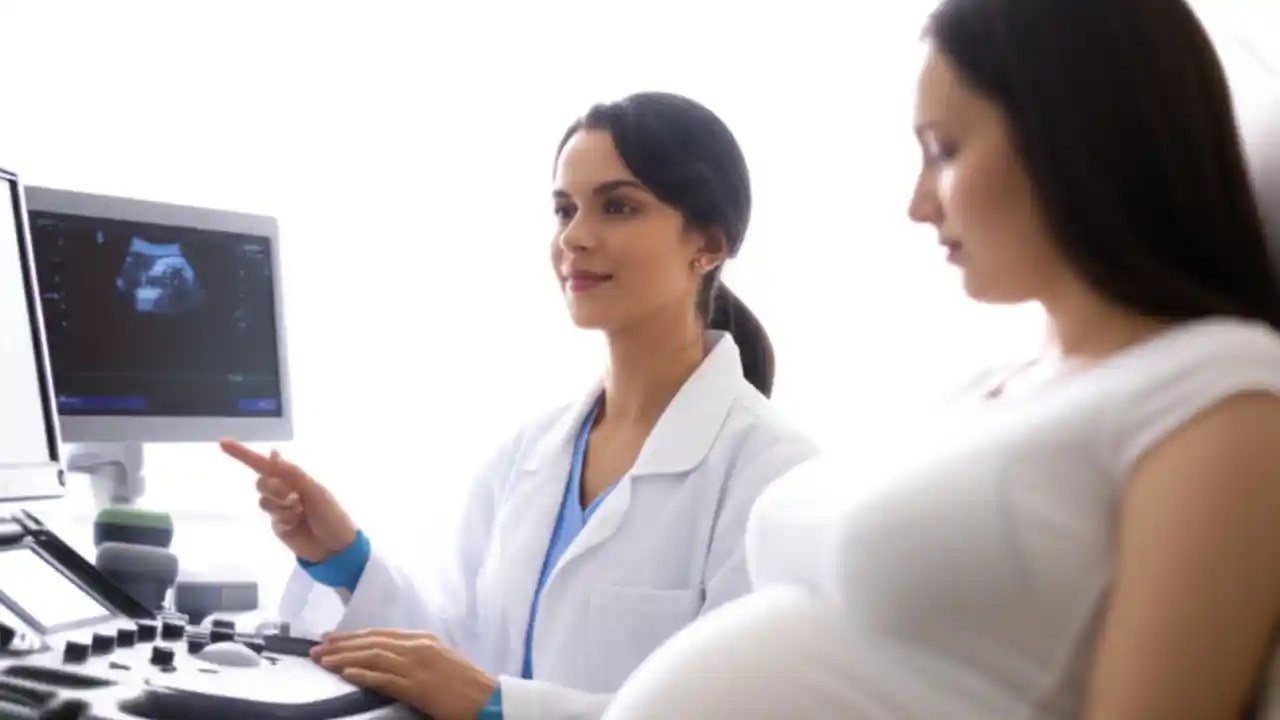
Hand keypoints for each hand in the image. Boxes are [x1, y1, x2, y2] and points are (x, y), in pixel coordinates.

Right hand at [219, 438, 357, 562]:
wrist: (336, 547)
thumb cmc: (331, 515)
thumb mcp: (315, 491)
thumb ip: (292, 474)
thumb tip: (272, 453)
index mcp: (295, 478)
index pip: (266, 464)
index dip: (244, 454)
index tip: (223, 443)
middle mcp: (285, 491)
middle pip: (262, 482)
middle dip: (274, 488)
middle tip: (293, 497)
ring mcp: (279, 509)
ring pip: (264, 500)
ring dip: (280, 505)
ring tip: (299, 512)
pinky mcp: (277, 526)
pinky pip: (271, 517)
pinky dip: (283, 518)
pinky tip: (296, 523)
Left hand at [312, 629, 497, 719]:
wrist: (487, 699)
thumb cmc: (466, 683)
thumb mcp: (442, 659)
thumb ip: (419, 655)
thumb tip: (394, 656)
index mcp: (424, 639)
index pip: (381, 634)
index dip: (355, 635)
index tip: (333, 638)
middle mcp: (417, 647)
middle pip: (372, 642)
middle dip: (342, 644)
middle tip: (317, 647)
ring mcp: (416, 666)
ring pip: (372, 657)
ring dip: (343, 658)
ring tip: (322, 660)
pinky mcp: (415, 687)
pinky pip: (382, 678)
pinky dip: (361, 674)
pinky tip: (344, 673)